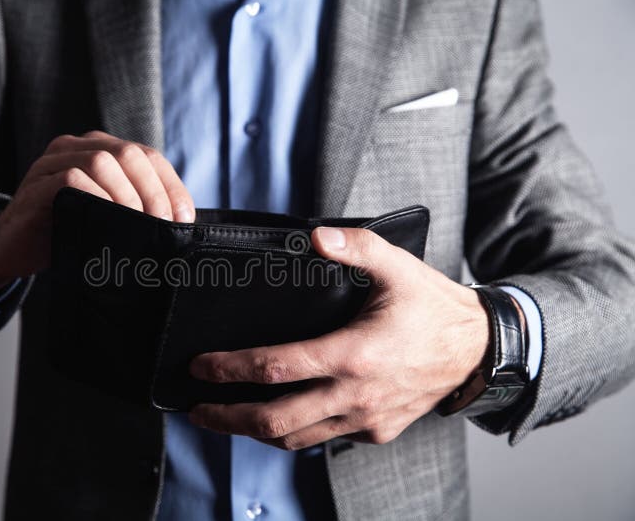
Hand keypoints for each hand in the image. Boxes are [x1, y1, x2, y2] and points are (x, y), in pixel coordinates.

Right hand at [0, 131, 194, 301]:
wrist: (11, 249)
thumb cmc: (67, 233)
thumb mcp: (109, 218)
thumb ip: (137, 210)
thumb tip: (180, 228)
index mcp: (102, 150)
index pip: (148, 156)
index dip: (171, 186)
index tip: (183, 221)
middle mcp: (78, 147)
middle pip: (129, 154)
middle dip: (154, 193)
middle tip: (162, 228)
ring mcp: (53, 161)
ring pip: (102, 161)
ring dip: (127, 197)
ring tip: (137, 228)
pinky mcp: (36, 183)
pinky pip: (70, 178)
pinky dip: (95, 198)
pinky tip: (105, 222)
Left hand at [188, 227, 489, 448]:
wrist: (479, 350)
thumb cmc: (435, 308)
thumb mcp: (398, 267)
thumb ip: (356, 247)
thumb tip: (316, 238)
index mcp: (354, 354)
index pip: (276, 368)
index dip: (230, 370)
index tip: (199, 368)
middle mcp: (356, 395)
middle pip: (275, 421)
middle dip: (228, 419)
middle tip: (197, 410)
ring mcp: (367, 419)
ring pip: (297, 439)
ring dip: (257, 433)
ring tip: (227, 419)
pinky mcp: (377, 431)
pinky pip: (325, 439)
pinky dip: (296, 432)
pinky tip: (282, 418)